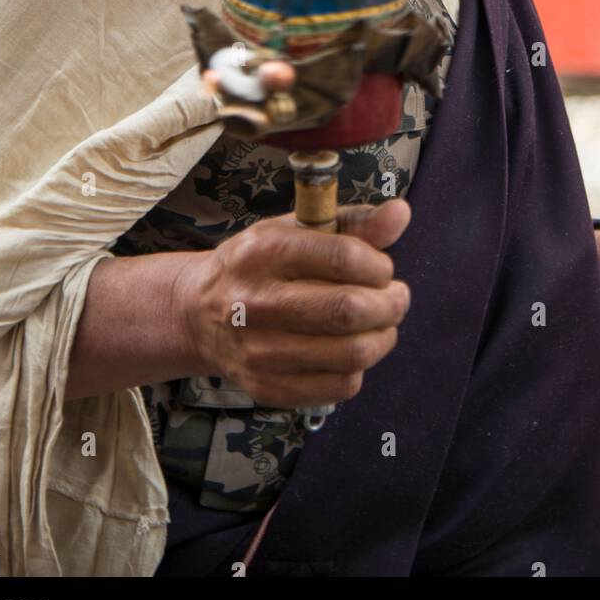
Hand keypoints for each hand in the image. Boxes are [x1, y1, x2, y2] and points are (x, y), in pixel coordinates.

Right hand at [174, 197, 411, 409]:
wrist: (197, 313)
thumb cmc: (259, 265)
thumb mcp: (296, 230)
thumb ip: (353, 222)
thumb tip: (401, 213)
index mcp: (262, 252)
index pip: (343, 258)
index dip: (379, 266)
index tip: (384, 269)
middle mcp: (254, 302)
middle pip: (348, 310)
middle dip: (390, 304)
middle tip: (396, 298)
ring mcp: (257, 351)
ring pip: (351, 354)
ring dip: (383, 337)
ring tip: (381, 324)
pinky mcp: (266, 387)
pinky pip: (339, 387)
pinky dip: (359, 367)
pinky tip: (351, 349)